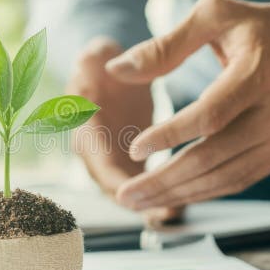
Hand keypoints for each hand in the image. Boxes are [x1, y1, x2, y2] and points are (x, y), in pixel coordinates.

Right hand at [68, 37, 182, 222]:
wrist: (107, 71)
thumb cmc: (101, 61)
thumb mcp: (95, 55)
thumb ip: (93, 59)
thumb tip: (91, 59)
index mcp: (86, 129)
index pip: (98, 162)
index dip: (114, 181)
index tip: (131, 196)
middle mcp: (98, 151)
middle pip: (114, 186)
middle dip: (138, 203)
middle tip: (164, 213)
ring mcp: (114, 158)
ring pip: (132, 190)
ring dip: (152, 204)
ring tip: (176, 215)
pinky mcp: (132, 160)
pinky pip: (146, 183)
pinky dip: (162, 194)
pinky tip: (182, 204)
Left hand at [106, 0, 269, 209]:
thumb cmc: (256, 27)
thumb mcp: (213, 16)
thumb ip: (165, 46)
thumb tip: (116, 69)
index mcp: (259, 73)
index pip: (211, 115)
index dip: (170, 135)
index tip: (135, 149)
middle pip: (213, 157)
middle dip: (165, 180)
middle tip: (125, 195)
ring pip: (224, 177)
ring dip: (178, 194)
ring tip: (139, 201)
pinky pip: (237, 181)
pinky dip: (202, 192)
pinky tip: (172, 196)